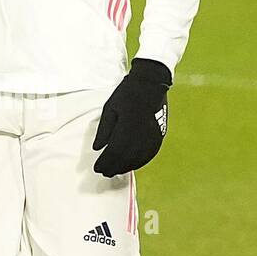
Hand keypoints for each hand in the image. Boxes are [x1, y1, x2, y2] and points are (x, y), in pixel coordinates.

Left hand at [92, 57, 171, 176]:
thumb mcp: (110, 108)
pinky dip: (139, 162)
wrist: (151, 83)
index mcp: (126, 128)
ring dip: (126, 167)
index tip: (97, 168)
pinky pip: (149, 154)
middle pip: (125, 159)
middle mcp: (141, 135)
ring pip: (138, 159)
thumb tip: (97, 148)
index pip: (114, 152)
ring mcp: (152, 137)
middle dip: (114, 167)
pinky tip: (132, 164)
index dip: (105, 163)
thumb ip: (104, 130)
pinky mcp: (160, 136)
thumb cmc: (128, 93)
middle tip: (105, 172)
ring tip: (116, 171)